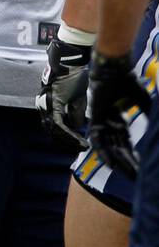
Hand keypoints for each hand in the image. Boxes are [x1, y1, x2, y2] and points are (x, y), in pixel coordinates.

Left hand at [36, 32, 91, 151]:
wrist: (72, 61)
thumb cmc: (74, 76)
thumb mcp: (77, 98)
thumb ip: (75, 113)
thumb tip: (76, 128)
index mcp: (50, 106)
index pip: (55, 128)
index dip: (67, 139)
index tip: (80, 145)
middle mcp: (45, 107)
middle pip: (53, 133)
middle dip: (67, 143)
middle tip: (80, 148)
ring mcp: (47, 106)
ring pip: (55, 131)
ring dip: (69, 140)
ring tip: (81, 145)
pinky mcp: (52, 103)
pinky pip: (59, 124)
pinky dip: (69, 133)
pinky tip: (79, 138)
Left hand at [88, 50, 152, 179]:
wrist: (113, 69)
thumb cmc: (126, 80)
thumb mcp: (141, 99)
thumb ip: (147, 110)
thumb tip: (156, 126)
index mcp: (118, 119)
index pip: (125, 143)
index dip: (133, 156)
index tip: (142, 169)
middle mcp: (109, 123)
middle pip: (119, 148)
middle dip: (129, 164)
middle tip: (138, 178)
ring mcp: (101, 121)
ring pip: (110, 147)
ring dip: (119, 161)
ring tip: (129, 174)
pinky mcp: (95, 118)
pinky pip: (98, 140)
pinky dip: (104, 152)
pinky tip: (111, 164)